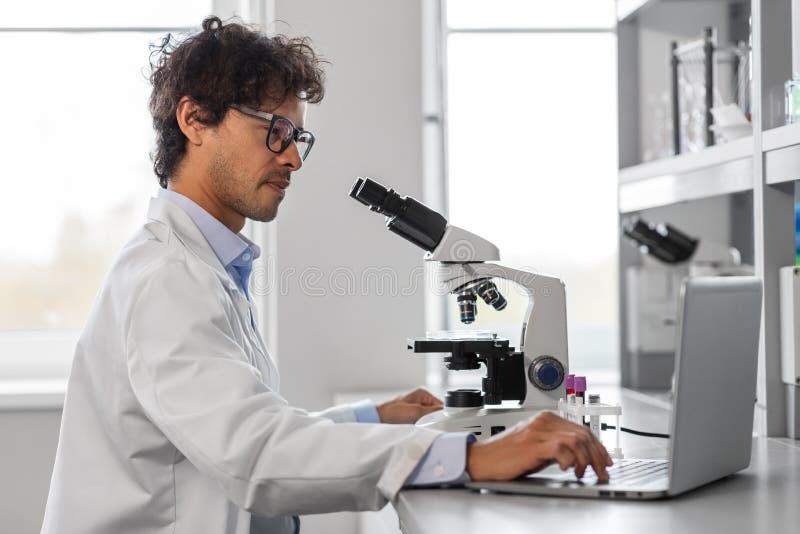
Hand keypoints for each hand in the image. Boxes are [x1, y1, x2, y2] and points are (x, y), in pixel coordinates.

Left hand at [376, 388, 442, 423]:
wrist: (378, 419)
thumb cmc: (393, 412)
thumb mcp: (416, 411)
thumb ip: (432, 411)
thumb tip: (445, 411)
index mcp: (422, 393)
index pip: (440, 404)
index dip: (441, 414)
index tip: (439, 421)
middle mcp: (419, 399)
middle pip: (434, 412)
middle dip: (431, 419)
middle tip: (424, 422)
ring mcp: (415, 407)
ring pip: (427, 418)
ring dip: (424, 422)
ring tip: (415, 423)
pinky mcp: (410, 415)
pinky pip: (420, 421)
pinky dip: (419, 425)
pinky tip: (412, 426)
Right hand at [466, 411, 612, 481]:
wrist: (483, 459)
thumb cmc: (506, 455)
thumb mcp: (536, 446)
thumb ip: (556, 446)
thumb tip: (578, 456)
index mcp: (545, 418)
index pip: (581, 428)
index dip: (598, 446)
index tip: (605, 460)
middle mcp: (543, 421)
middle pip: (583, 434)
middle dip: (598, 456)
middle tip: (602, 471)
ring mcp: (538, 431)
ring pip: (576, 440)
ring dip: (586, 460)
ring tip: (584, 473)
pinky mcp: (533, 445)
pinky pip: (561, 448)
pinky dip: (570, 460)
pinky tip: (569, 469)